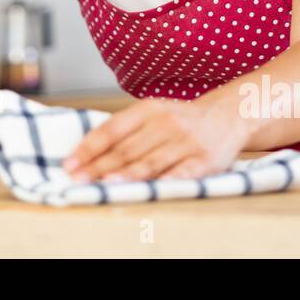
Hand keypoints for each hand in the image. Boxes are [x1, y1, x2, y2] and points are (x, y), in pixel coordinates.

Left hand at [62, 95, 250, 182]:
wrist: (230, 115)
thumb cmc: (182, 119)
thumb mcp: (154, 113)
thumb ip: (127, 129)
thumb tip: (88, 152)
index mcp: (150, 109)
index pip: (112, 129)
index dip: (89, 147)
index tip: (69, 163)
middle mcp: (167, 123)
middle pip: (127, 149)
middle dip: (98, 166)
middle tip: (77, 179)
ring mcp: (186, 142)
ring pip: (149, 162)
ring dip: (124, 175)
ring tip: (102, 184)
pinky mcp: (204, 161)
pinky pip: (179, 175)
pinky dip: (161, 183)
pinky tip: (146, 190)